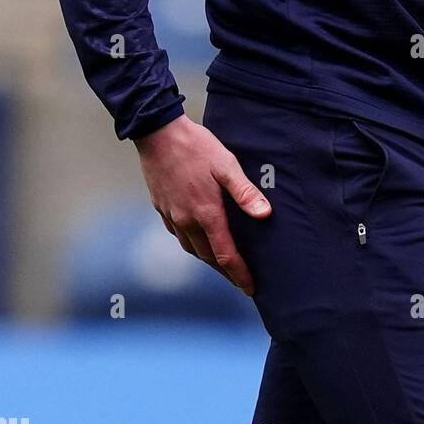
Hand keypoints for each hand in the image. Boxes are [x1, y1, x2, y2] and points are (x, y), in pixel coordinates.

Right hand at [133, 113, 271, 293]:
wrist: (158, 134)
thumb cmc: (197, 147)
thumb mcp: (227, 165)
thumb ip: (245, 192)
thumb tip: (265, 215)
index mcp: (206, 213)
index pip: (225, 255)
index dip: (239, 274)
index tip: (251, 289)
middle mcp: (187, 221)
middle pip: (208, 257)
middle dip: (226, 272)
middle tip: (241, 281)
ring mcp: (172, 216)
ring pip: (192, 248)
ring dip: (208, 260)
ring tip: (222, 264)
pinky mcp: (162, 208)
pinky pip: (179, 235)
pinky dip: (192, 244)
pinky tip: (198, 239)